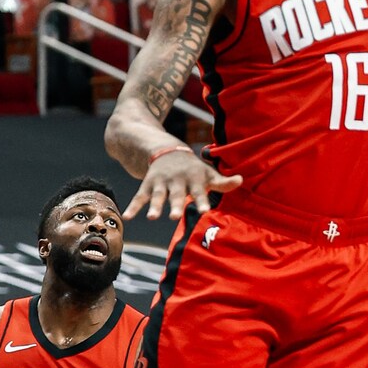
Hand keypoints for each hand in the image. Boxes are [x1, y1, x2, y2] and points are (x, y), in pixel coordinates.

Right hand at [124, 149, 243, 220]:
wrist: (167, 150)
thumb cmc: (193, 169)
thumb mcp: (208, 173)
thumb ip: (222, 182)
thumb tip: (241, 180)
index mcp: (194, 179)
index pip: (199, 192)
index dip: (201, 201)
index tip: (204, 211)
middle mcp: (177, 181)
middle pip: (176, 194)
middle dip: (176, 205)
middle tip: (176, 216)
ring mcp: (161, 183)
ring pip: (157, 195)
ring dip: (155, 206)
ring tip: (153, 218)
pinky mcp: (148, 184)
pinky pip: (140, 197)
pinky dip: (133, 207)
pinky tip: (127, 217)